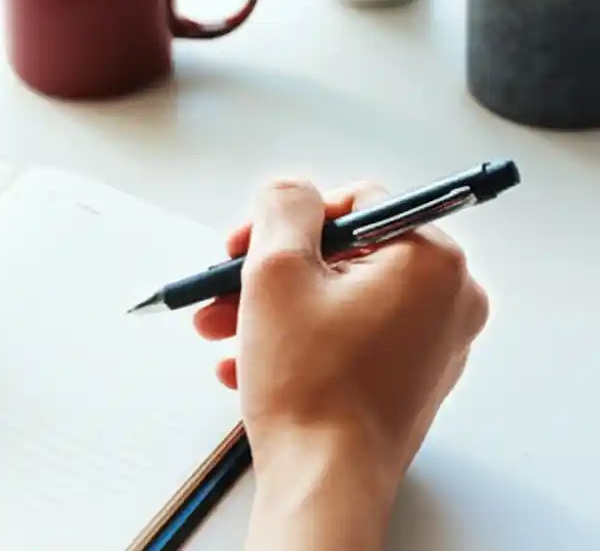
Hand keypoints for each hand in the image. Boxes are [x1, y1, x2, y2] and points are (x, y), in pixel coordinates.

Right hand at [193, 180, 487, 548]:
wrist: (324, 481)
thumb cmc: (311, 388)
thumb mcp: (276, 271)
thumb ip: (282, 208)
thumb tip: (290, 191)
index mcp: (432, 261)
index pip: (356, 201)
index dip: (290, 218)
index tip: (248, 242)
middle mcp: (448, 299)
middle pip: (344, 253)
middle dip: (271, 271)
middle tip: (226, 286)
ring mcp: (432, 343)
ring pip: (338, 298)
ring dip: (273, 307)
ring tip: (223, 331)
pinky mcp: (409, 378)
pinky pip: (347, 336)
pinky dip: (297, 340)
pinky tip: (249, 360)